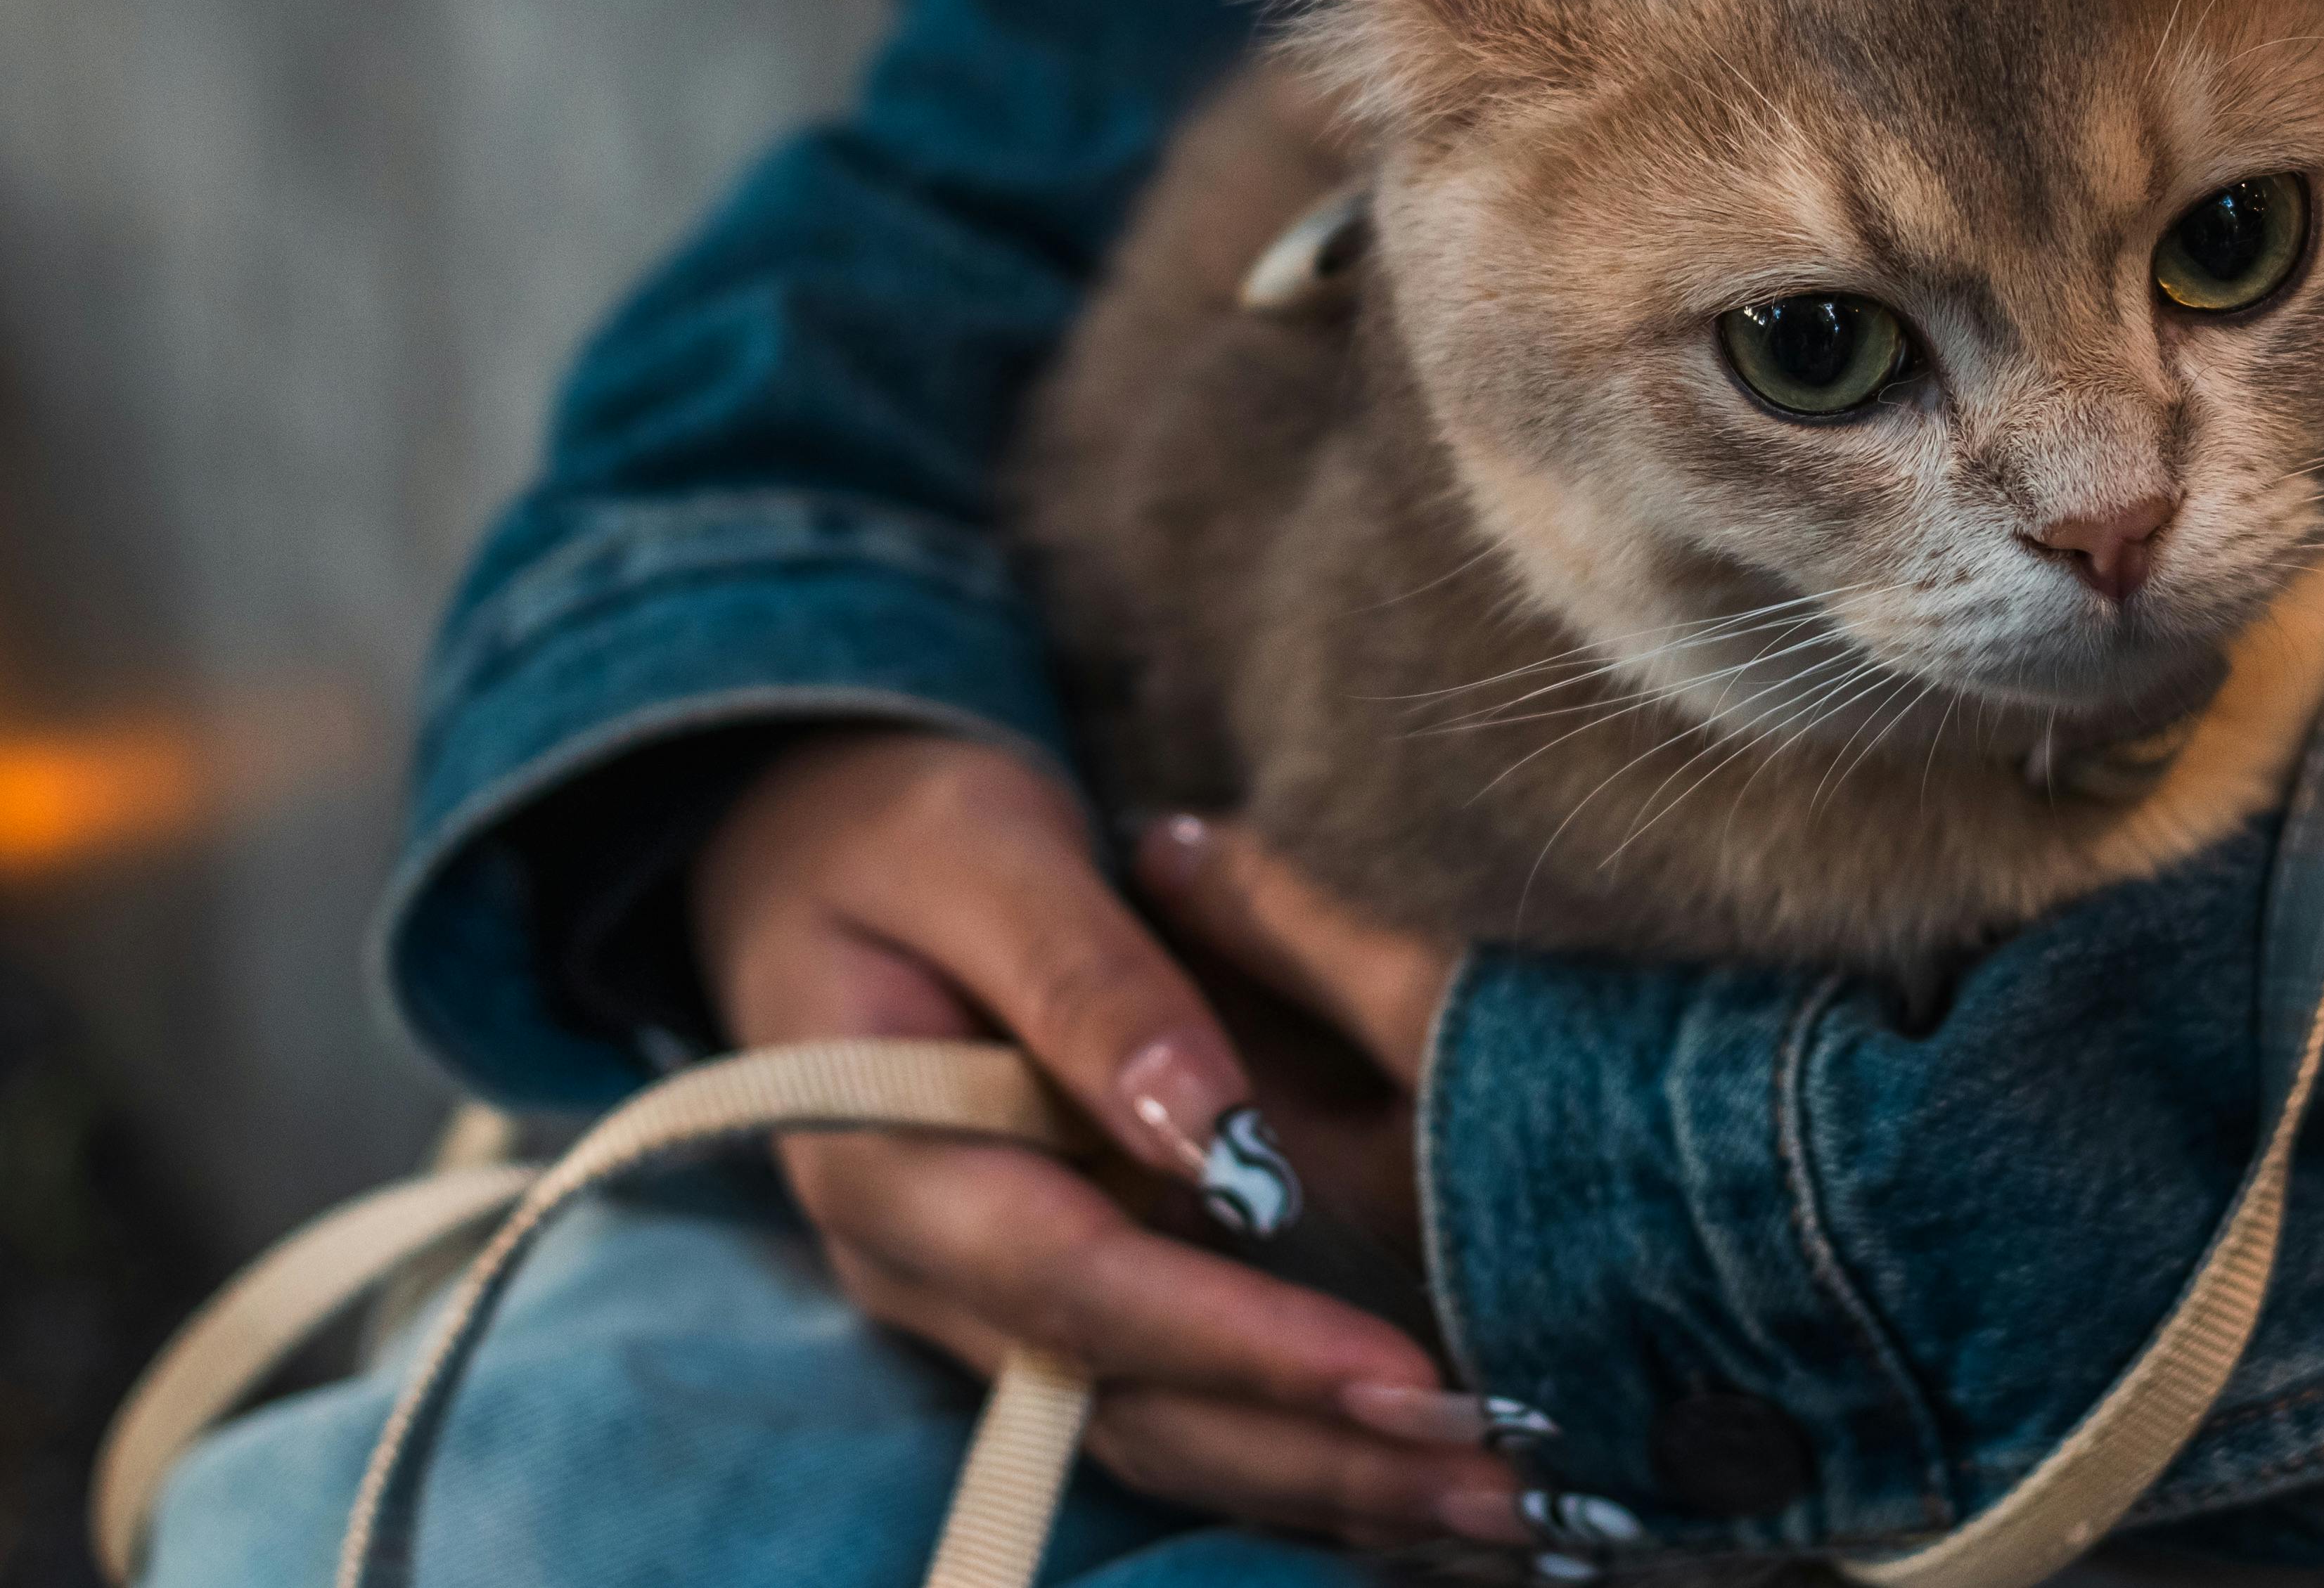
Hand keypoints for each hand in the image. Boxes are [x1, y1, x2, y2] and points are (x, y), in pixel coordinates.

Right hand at [689, 729, 1524, 1546]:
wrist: (815, 853)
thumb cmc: (900, 833)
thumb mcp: (982, 854)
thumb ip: (1084, 978)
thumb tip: (1202, 1122)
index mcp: (887, 1165)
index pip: (1076, 1282)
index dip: (1236, 1340)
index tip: (1390, 1372)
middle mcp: (929, 1272)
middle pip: (1127, 1400)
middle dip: (1313, 1452)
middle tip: (1494, 1483)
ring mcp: (985, 1300)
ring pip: (1159, 1432)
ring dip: (1324, 1479)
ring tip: (1496, 1502)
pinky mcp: (1052, 1298)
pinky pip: (1173, 1400)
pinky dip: (1293, 1443)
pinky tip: (1421, 1467)